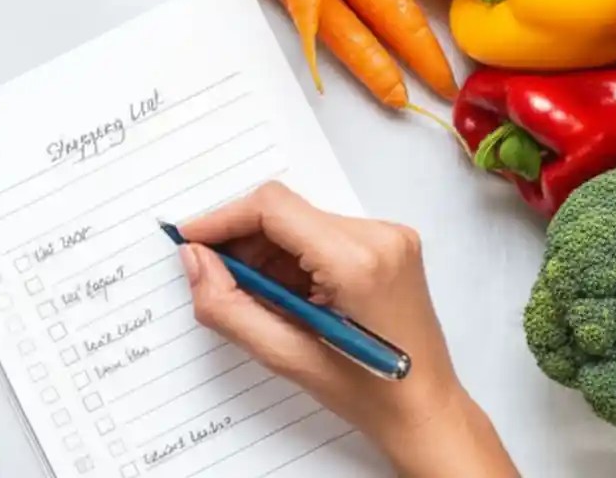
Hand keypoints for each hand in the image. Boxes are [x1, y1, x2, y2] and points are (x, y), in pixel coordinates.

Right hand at [178, 182, 515, 477]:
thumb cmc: (368, 392)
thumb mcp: (285, 355)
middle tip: (219, 279)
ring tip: (263, 299)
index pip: (273, 208)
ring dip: (268, 252)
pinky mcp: (388, 242)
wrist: (424, 407)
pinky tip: (290, 295)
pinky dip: (292, 257)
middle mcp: (379, 236)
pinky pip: (321, 232)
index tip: (192, 238)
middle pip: (284, 212)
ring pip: (300, 221)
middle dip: (243, 241)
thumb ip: (228, 305)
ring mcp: (389, 236)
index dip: (223, 218)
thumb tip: (195, 260)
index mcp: (358, 261)